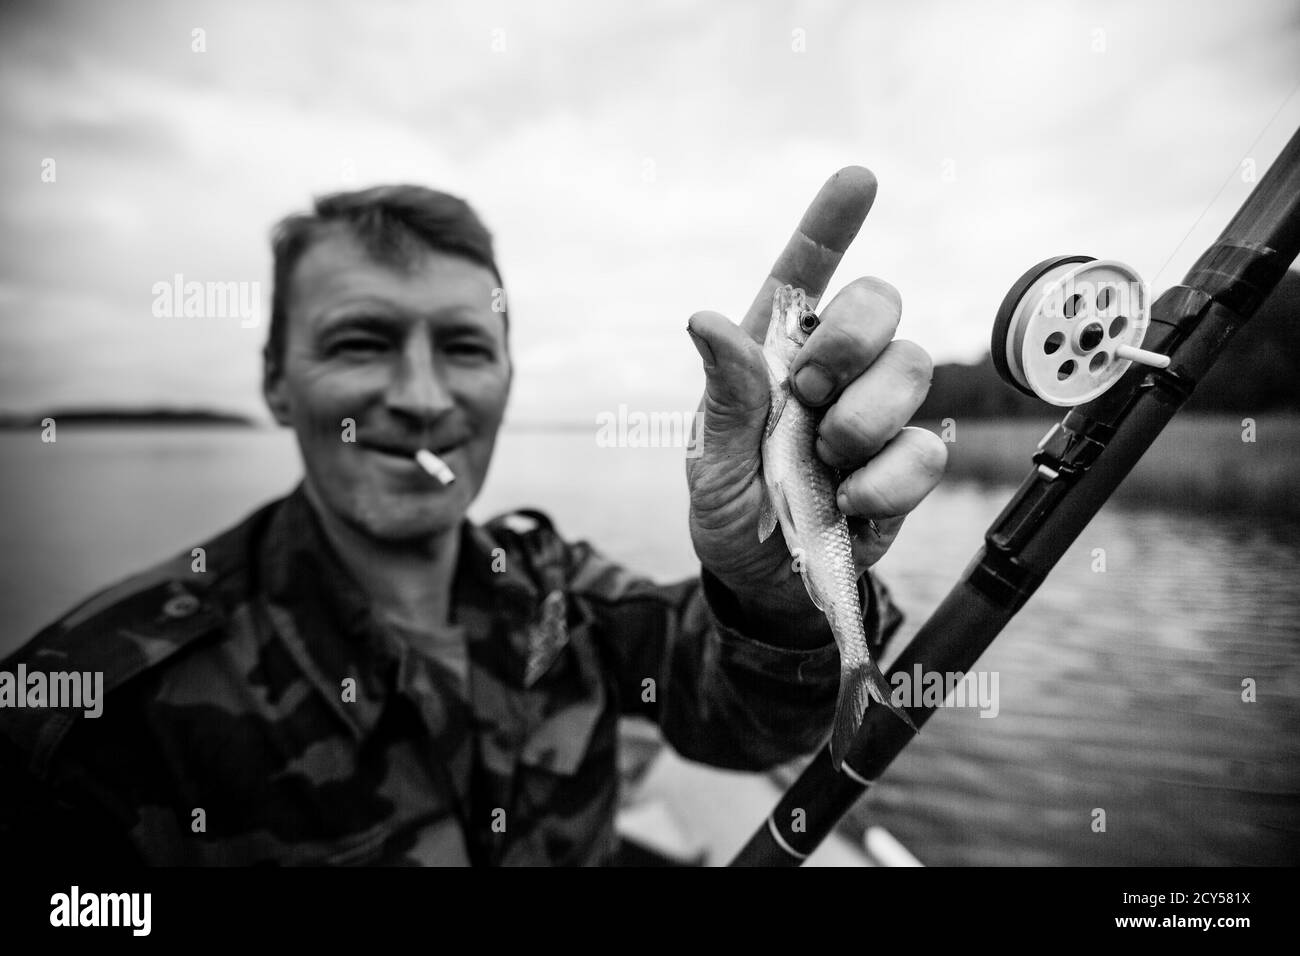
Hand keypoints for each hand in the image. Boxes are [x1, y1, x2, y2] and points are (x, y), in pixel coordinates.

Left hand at [685, 167, 945, 629]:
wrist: (767, 584)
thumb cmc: (732, 506)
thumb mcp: (710, 458)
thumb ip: (725, 394)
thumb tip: (705, 319)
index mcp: (775, 353)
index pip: (805, 273)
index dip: (832, 223)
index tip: (858, 179)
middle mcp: (836, 369)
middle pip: (880, 302)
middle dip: (848, 339)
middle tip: (809, 394)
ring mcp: (880, 411)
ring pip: (912, 367)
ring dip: (862, 420)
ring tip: (825, 463)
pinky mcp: (910, 463)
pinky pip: (926, 446)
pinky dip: (885, 481)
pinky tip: (851, 503)